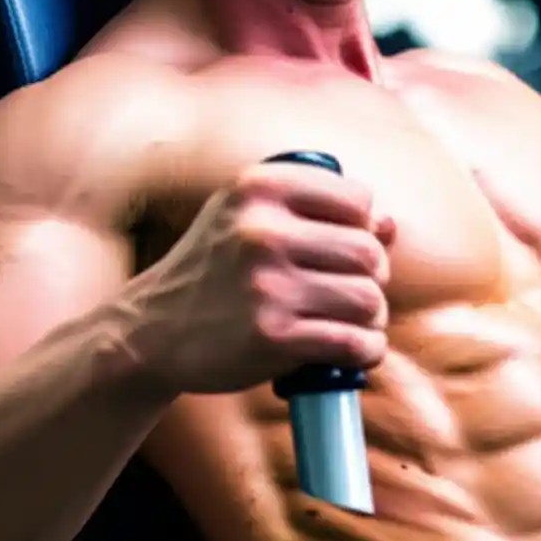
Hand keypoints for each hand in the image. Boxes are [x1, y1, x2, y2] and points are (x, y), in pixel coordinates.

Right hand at [123, 162, 395, 393]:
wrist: (150, 333)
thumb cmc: (216, 272)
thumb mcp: (251, 220)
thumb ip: (320, 214)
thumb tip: (390, 225)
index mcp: (259, 188)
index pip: (359, 200)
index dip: (364, 228)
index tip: (343, 250)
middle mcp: (262, 232)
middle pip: (371, 253)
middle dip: (373, 278)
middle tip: (348, 294)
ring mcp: (268, 285)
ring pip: (370, 300)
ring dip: (371, 318)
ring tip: (348, 322)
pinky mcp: (274, 336)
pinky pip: (356, 343)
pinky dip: (366, 351)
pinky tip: (355, 352)